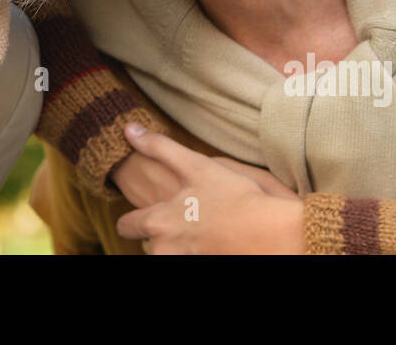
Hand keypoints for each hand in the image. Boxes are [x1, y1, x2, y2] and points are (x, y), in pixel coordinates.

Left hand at [114, 124, 304, 253]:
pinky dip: (196, 251)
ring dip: (176, 246)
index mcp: (157, 223)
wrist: (270, 233)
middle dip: (158, 234)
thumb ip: (158, 147)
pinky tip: (212, 240)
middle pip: (146, 245)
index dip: (134, 218)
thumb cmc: (233, 196)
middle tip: (182, 219)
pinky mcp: (203, 267)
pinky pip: (188, 259)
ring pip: (167, 255)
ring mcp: (185, 262)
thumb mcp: (195, 165)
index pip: (125, 226)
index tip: (149, 211)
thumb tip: (129, 129)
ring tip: (200, 229)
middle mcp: (164, 250)